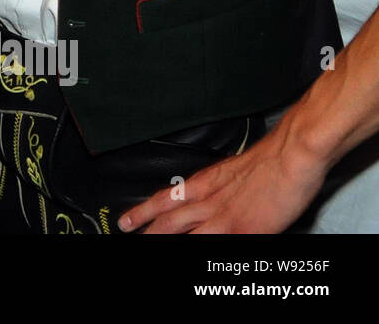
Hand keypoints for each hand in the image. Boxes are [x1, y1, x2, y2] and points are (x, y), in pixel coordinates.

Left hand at [117, 127, 328, 233]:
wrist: (291, 154)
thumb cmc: (268, 159)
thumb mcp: (230, 172)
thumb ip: (215, 188)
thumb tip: (205, 200)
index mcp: (204, 184)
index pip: (164, 200)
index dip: (143, 213)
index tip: (127, 221)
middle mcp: (209, 202)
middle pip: (168, 222)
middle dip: (147, 233)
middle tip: (130, 236)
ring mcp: (224, 219)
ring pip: (185, 236)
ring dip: (166, 241)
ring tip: (149, 247)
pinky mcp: (244, 231)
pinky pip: (219, 247)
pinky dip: (205, 252)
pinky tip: (201, 265)